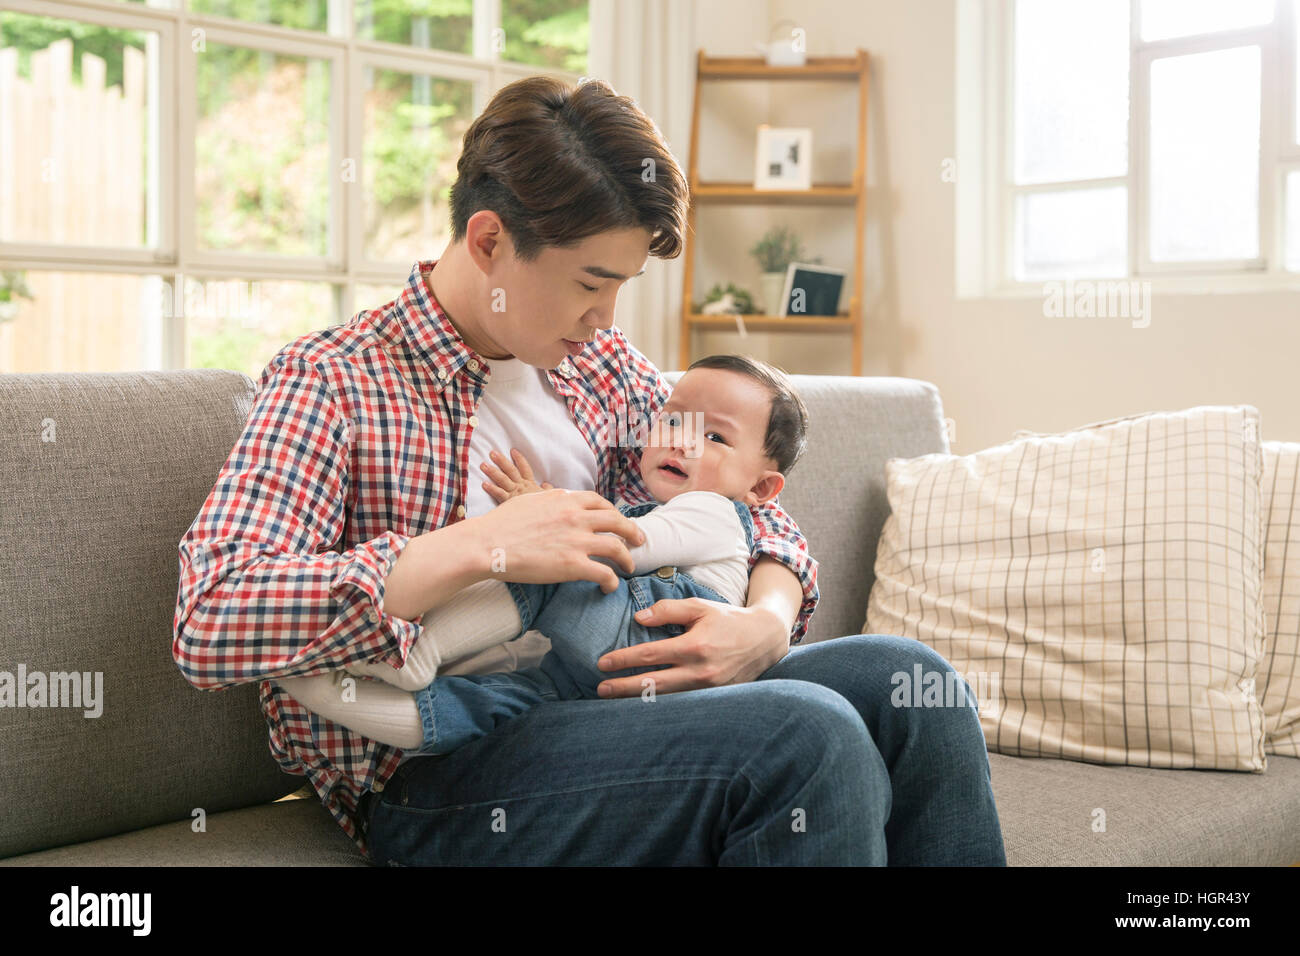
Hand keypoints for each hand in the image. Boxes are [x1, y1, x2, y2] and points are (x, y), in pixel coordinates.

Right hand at [465, 488, 645, 593]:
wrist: (487, 544)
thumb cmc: (501, 523)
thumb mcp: (530, 499)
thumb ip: (550, 497)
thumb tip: (558, 496)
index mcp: (566, 500)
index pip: (601, 503)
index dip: (614, 513)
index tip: (618, 522)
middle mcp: (577, 517)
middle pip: (618, 522)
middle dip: (632, 532)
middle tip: (638, 542)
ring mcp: (577, 541)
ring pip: (617, 548)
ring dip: (627, 559)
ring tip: (629, 567)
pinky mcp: (572, 566)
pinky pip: (605, 573)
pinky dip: (612, 581)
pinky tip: (609, 587)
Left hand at [480, 448, 554, 502]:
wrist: (544, 516)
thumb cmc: (545, 508)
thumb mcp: (548, 497)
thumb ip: (547, 489)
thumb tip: (546, 484)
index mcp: (530, 484)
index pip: (525, 468)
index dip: (519, 459)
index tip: (513, 451)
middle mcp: (521, 486)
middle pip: (511, 470)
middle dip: (501, 461)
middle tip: (492, 453)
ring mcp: (514, 494)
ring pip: (503, 480)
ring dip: (493, 472)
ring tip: (483, 465)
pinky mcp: (509, 502)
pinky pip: (499, 494)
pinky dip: (492, 489)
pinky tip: (484, 484)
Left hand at [592, 599, 789, 696]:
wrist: (765, 640)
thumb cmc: (729, 620)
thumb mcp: (700, 607)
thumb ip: (668, 610)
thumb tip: (639, 618)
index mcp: (695, 646)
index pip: (650, 655)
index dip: (624, 659)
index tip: (602, 663)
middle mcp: (700, 672)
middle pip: (653, 684)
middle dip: (623, 688)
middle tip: (600, 688)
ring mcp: (708, 689)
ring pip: (665, 698)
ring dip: (637, 699)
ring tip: (614, 699)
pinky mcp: (714, 698)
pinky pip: (681, 703)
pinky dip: (660, 704)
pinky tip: (642, 703)